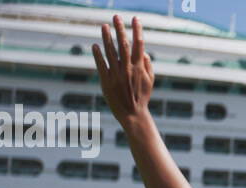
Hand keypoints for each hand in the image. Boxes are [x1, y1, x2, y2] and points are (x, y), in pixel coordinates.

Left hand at [92, 15, 154, 130]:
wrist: (132, 114)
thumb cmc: (141, 96)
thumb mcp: (150, 81)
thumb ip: (148, 65)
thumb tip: (143, 51)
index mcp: (140, 68)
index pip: (139, 44)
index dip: (137, 30)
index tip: (135, 19)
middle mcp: (128, 69)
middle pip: (124, 45)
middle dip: (121, 29)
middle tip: (116, 16)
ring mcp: (116, 74)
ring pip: (111, 52)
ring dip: (107, 38)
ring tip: (104, 26)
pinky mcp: (106, 81)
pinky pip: (101, 65)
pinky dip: (98, 55)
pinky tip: (95, 45)